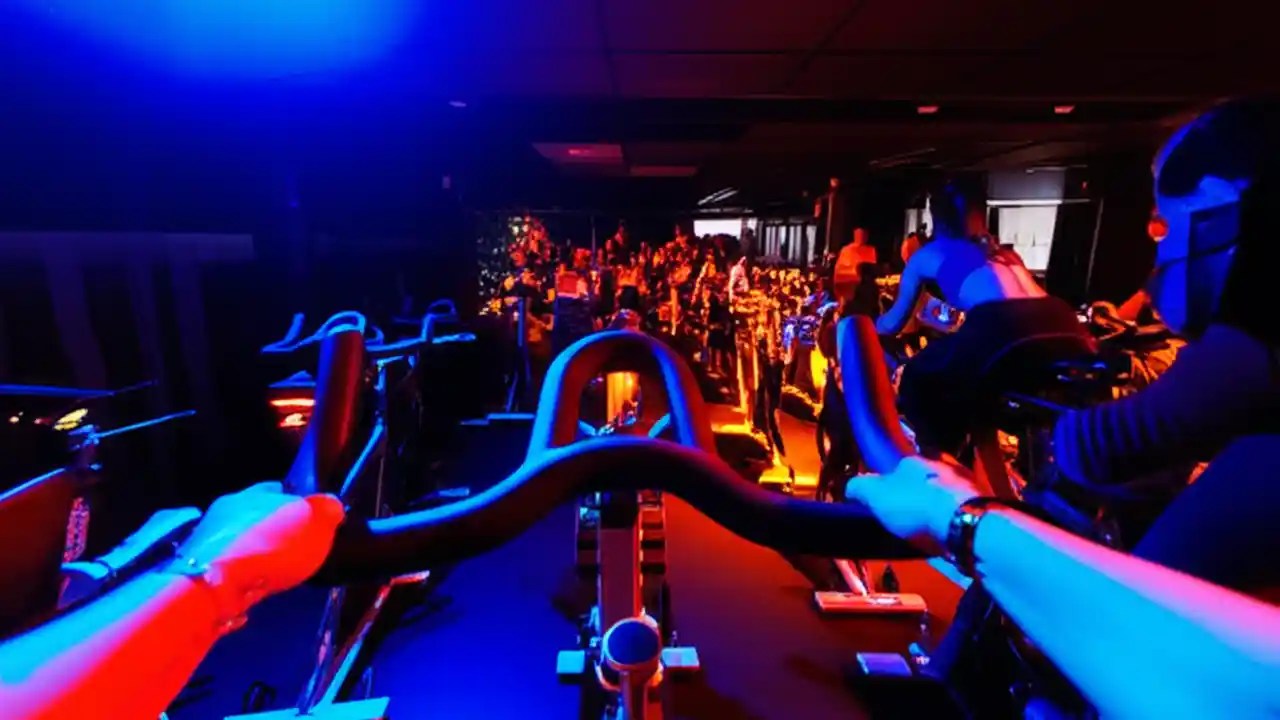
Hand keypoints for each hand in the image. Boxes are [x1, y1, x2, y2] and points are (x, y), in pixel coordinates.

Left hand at [178, 483, 343, 607]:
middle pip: (254, 516)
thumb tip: (331, 506)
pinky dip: (238, 577)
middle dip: (271, 529)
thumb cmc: (270, 547)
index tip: (308, 520)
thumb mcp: (315, 523)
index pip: (276, 490)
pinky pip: (225, 571)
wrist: (214, 587)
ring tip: (273, 571)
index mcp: (251, 494)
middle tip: (293, 547)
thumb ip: (327, 511)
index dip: (296, 502)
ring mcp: (204, 543)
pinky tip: (250, 587)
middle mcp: (223, 512)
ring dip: (252, 554)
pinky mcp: (196, 573)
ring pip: (237, 543)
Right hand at [844, 457, 979, 554]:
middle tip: (904, 519)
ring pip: (942, 495)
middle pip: (921, 481)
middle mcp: (940, 466)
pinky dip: (951, 520)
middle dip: (914, 496)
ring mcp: (963, 485)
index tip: (883, 505)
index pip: (896, 468)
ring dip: (935, 508)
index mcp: (912, 461)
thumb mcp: (875, 496)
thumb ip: (860, 487)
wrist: (962, 524)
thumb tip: (852, 486)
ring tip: (926, 531)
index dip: (887, 486)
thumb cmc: (914, 507)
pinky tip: (946, 535)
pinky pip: (958, 511)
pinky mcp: (979, 505)